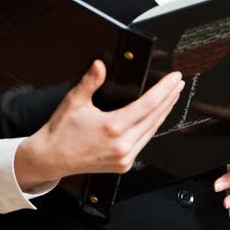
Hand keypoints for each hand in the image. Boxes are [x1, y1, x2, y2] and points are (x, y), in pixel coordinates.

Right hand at [15, 60, 183, 189]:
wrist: (50, 158)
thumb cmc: (61, 131)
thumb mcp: (74, 101)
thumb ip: (90, 82)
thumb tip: (100, 65)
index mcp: (112, 128)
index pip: (148, 105)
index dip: (164, 90)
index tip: (174, 78)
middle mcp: (122, 145)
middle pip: (155, 117)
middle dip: (169, 98)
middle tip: (178, 83)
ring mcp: (124, 157)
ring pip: (152, 130)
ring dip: (164, 112)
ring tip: (172, 96)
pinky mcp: (123, 164)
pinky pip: (144, 142)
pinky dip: (152, 126)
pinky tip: (156, 116)